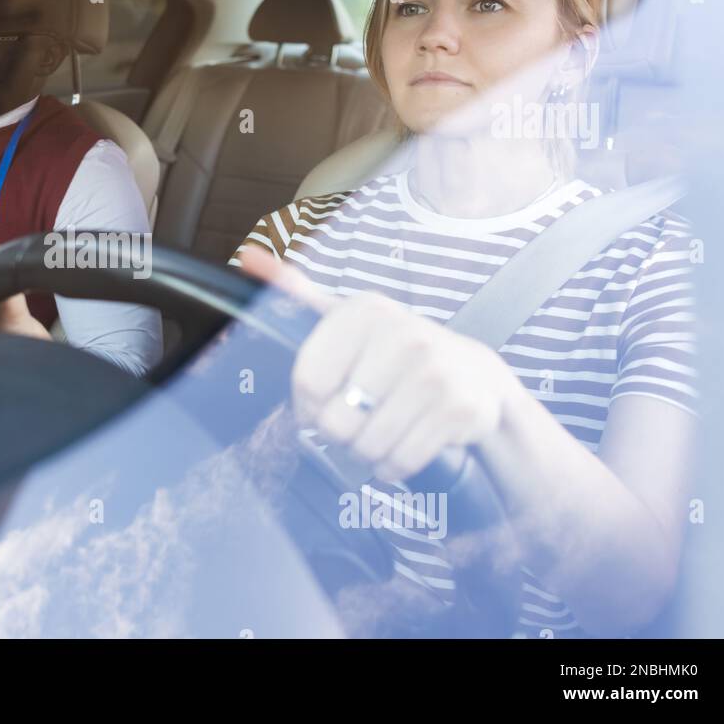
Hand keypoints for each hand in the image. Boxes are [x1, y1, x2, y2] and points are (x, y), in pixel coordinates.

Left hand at [238, 246, 525, 483]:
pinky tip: (402, 446)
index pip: (307, 381)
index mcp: (365, 311)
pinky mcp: (458, 410)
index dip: (308, 405)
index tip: (324, 402)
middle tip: (358, 419)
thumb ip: (297, 292)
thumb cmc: (396, 354)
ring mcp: (434, 372)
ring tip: (381, 431)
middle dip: (340, 433)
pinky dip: (394, 467)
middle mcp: (402, 335)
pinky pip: (401, 462)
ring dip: (367, 452)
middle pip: (334, 421)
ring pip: (366, 446)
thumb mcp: (350, 319)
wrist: (476, 378)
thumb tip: (247, 257)